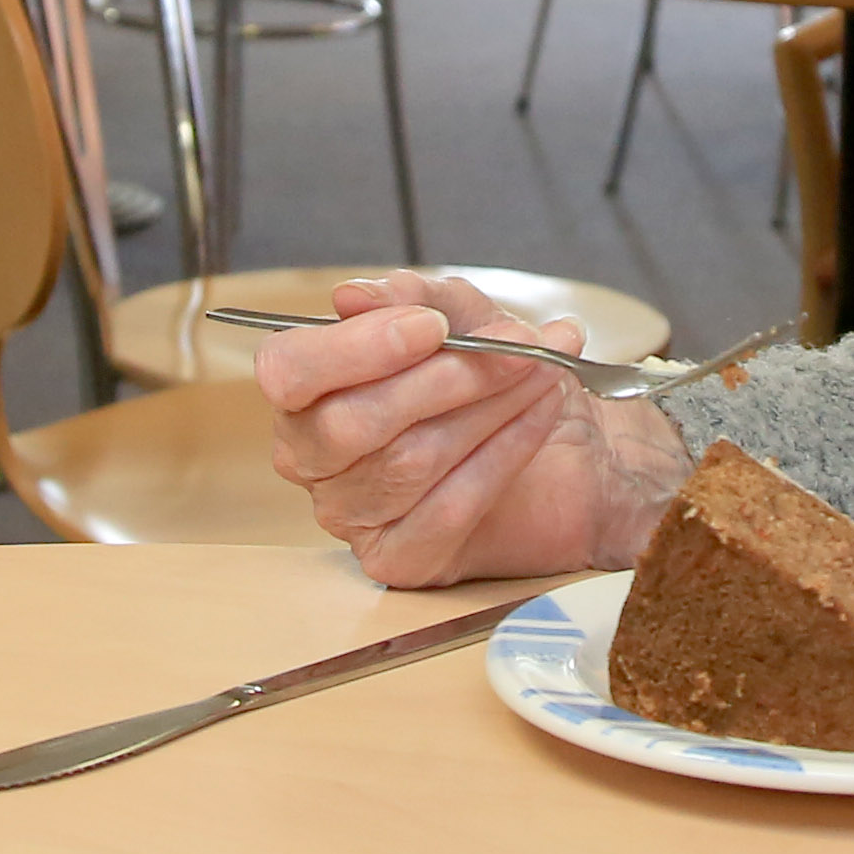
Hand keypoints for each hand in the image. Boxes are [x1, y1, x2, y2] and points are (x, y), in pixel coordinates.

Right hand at [256, 271, 680, 588]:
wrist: (564, 448)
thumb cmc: (493, 378)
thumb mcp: (462, 316)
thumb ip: (414, 298)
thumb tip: (355, 295)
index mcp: (308, 391)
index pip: (289, 372)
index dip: (355, 348)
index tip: (431, 325)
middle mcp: (314, 458)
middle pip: (348, 424)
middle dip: (443, 379)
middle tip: (515, 345)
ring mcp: (352, 515)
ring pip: (408, 461)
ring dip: (488, 406)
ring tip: (542, 368)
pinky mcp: (402, 558)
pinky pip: (450, 505)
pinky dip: (505, 450)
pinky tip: (540, 414)